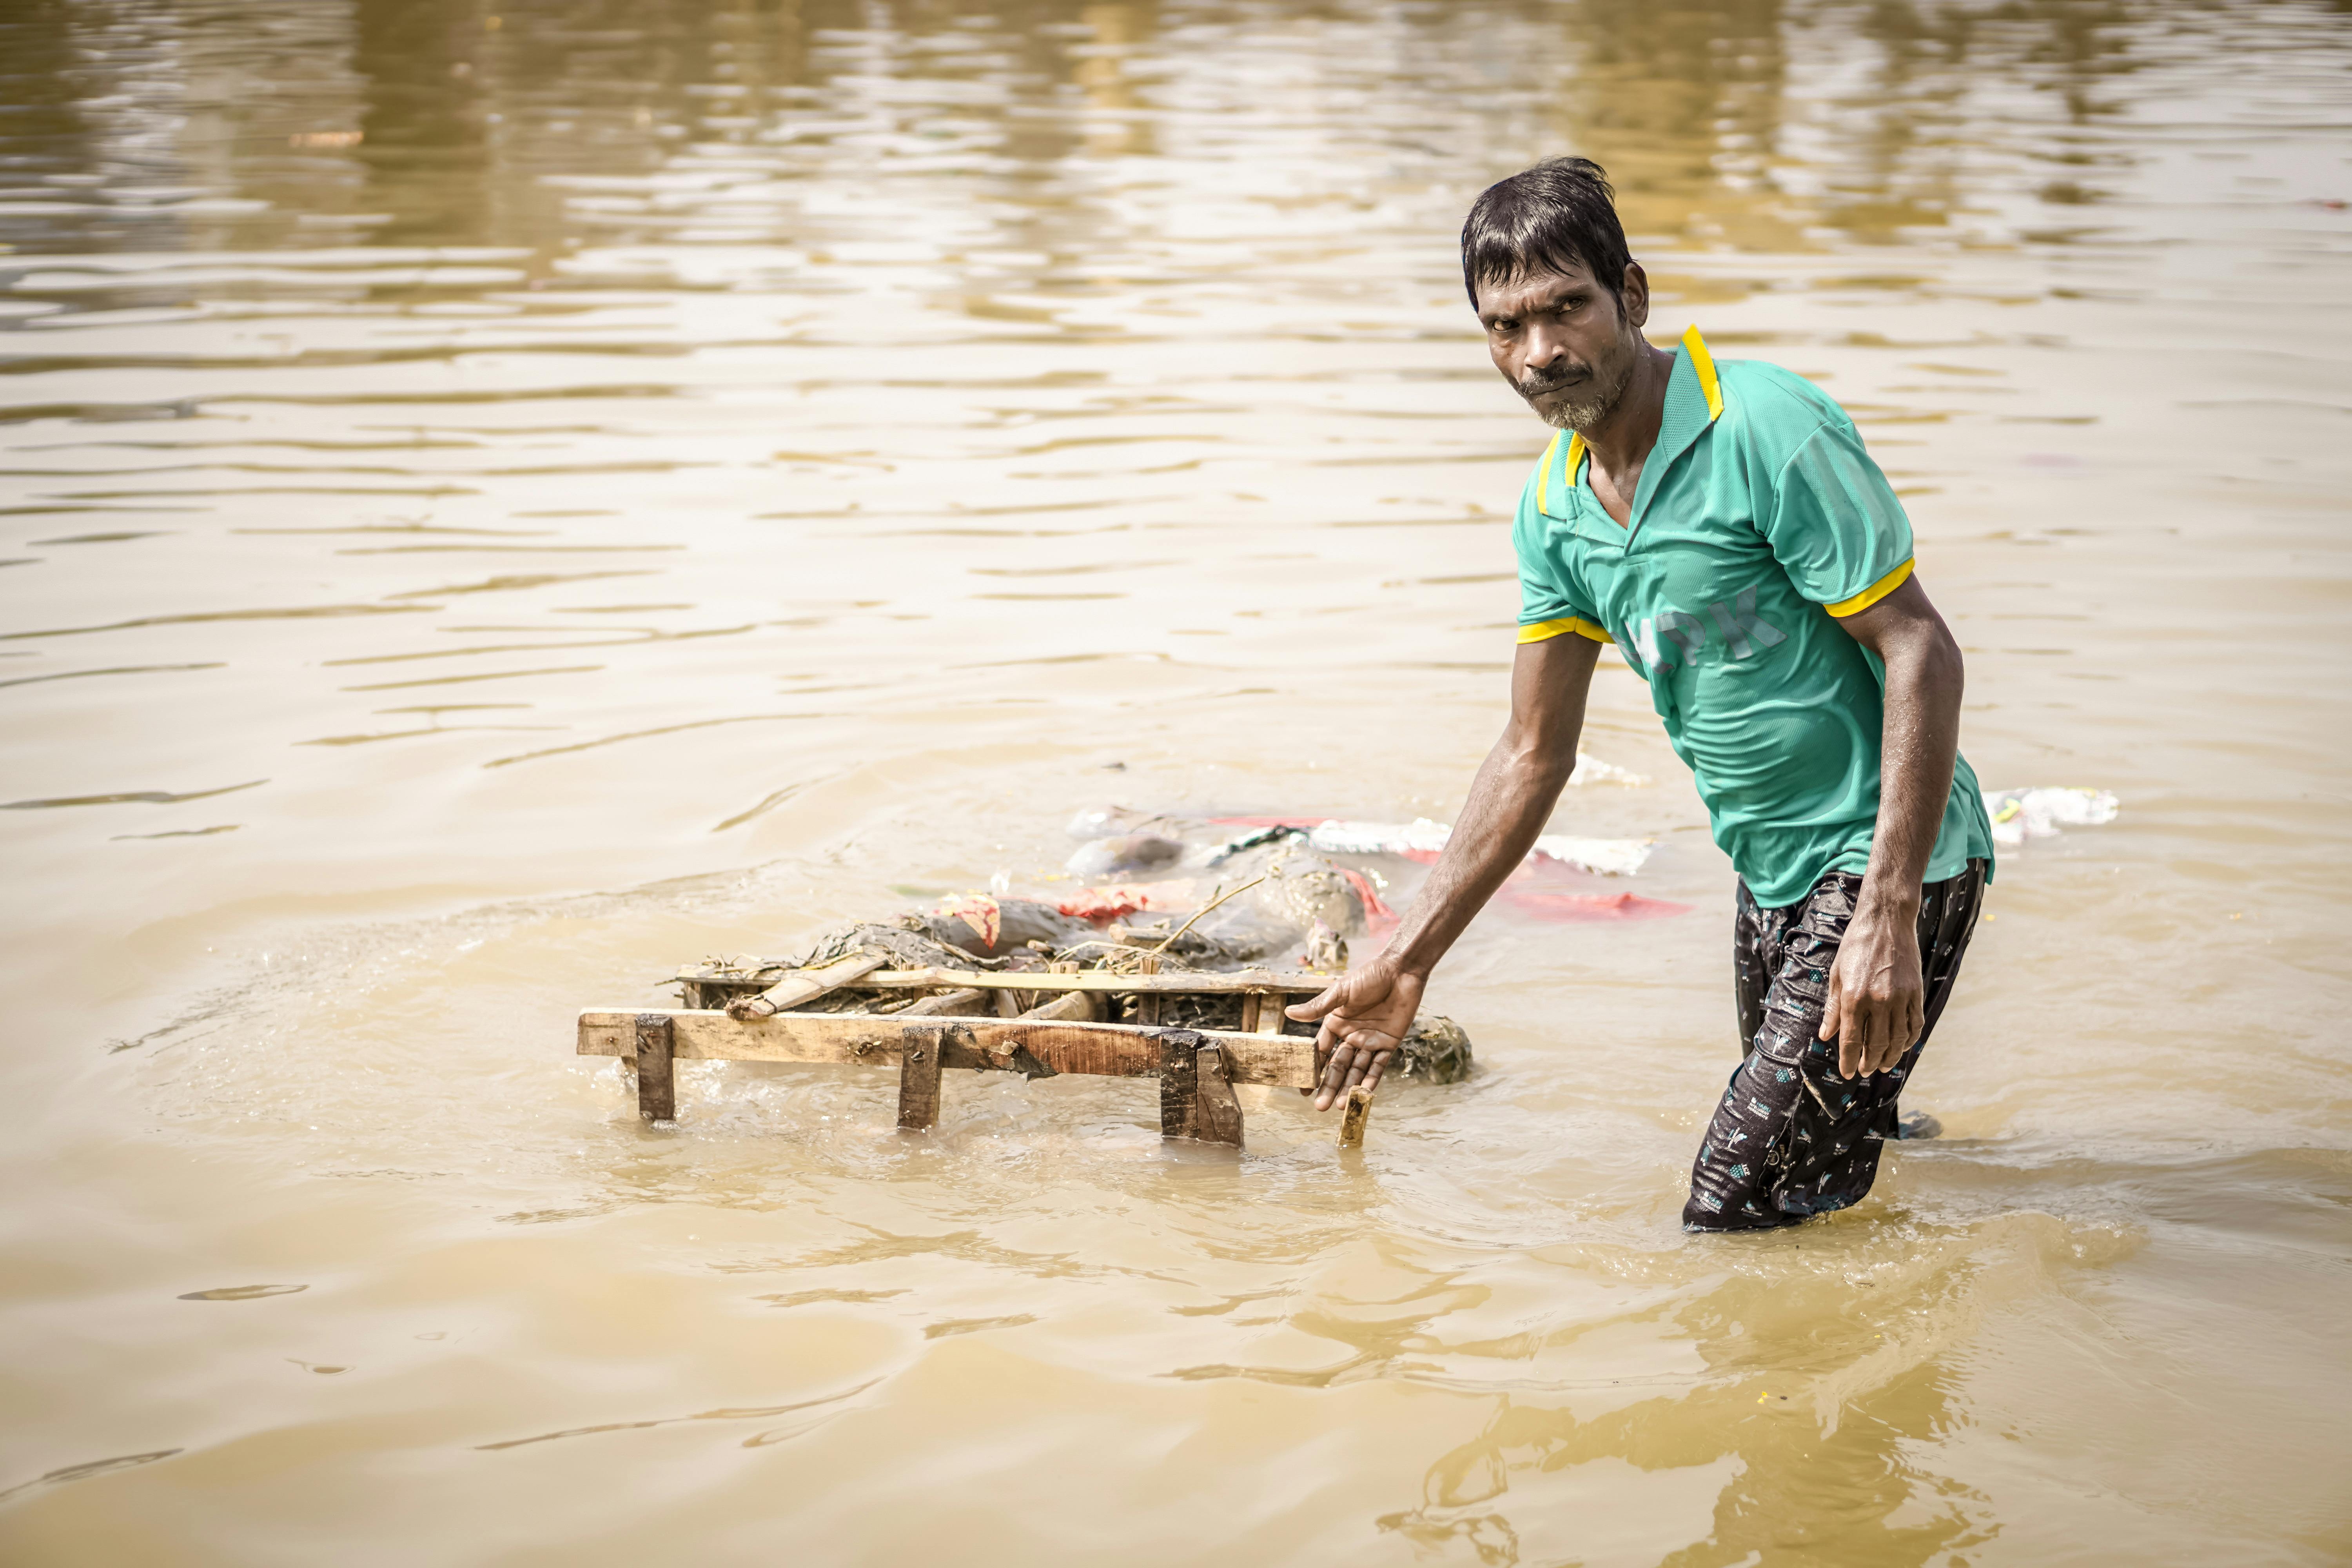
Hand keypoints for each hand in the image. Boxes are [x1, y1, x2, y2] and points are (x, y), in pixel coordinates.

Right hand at [1288, 960, 1424, 1110]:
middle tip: (1319, 1106)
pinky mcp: (1389, 1044)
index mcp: (1336, 1023)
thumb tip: (1289, 1013)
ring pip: (1356, 1070)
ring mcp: (1370, 1041)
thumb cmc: (1369, 976)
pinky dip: (1370, 1080)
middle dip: (1329, 1086)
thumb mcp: (1340, 991)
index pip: (1321, 1052)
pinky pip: (1378, 1066)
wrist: (1401, 971)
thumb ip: (1318, 1007)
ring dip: (1348, 1088)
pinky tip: (1362, 1095)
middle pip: (1338, 1066)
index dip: (1313, 1070)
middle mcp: (1351, 1035)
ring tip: (1338, 1107)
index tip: (1302, 1089)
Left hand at [1819, 893, 1923, 1078]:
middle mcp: (1877, 1001)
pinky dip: (1908, 1040)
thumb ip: (1833, 1009)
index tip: (1847, 1073)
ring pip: (1897, 1039)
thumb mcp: (1836, 975)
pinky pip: (1914, 1024)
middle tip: (1864, 1070)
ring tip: (1884, 1065)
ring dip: (1890, 1057)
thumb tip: (1825, 1036)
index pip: (1850, 1040)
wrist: (1886, 921)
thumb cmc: (1856, 946)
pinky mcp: (1916, 993)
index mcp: (1853, 997)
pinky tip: (1902, 1046)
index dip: (1847, 1060)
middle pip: (1875, 1045)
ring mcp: (1900, 998)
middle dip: (1869, 1063)